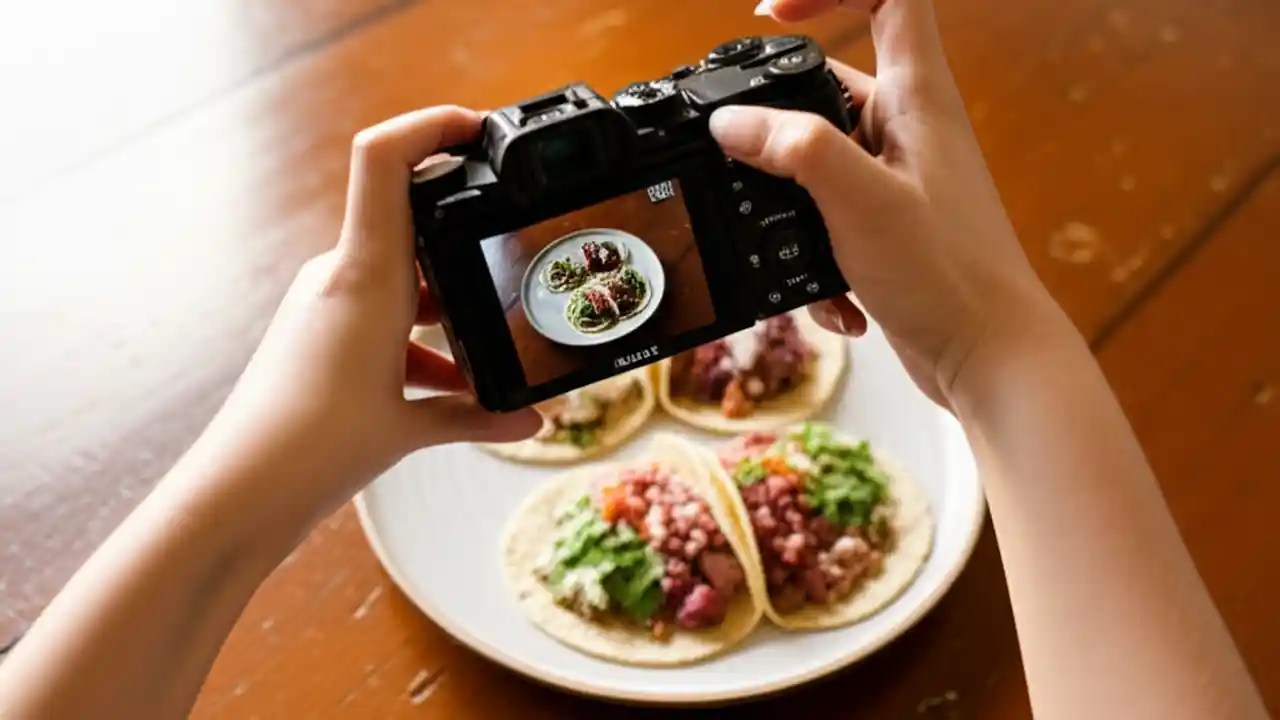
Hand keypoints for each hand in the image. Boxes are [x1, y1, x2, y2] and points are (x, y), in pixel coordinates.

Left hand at [192, 106, 538, 510]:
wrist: (240, 491)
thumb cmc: (314, 449)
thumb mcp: (411, 429)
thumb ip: (477, 416)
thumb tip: (531, 418)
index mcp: (366, 275)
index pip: (385, 160)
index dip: (431, 126)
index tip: (479, 131)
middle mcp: (342, 277)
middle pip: (408, 218)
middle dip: (464, 232)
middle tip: (511, 249)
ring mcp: (327, 304)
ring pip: (401, 275)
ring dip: (446, 299)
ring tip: (492, 340)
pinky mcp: (319, 336)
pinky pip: (382, 317)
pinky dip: (420, 340)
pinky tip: (453, 389)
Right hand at [718, 0, 1062, 404]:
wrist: (989, 359)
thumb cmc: (950, 275)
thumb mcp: (860, 201)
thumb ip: (795, 149)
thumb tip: (733, 122)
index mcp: (917, 97)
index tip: (769, 14)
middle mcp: (908, 129)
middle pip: (829, 83)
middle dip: (781, 125)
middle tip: (749, 157)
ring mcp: (896, 179)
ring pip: (818, 162)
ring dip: (794, 209)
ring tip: (808, 251)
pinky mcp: (885, 228)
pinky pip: (828, 221)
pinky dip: (817, 260)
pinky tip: (836, 299)